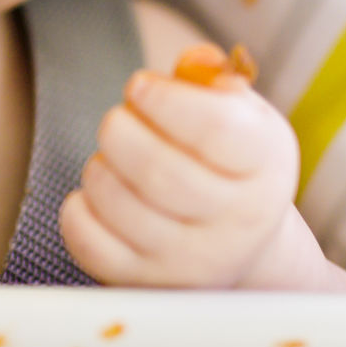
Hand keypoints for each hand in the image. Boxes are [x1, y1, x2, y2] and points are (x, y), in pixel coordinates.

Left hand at [60, 44, 333, 289]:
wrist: (241, 246)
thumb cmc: (230, 162)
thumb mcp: (240, 114)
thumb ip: (212, 78)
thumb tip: (194, 63)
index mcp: (267, 166)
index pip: (215, 129)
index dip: (164, 99)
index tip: (140, 86)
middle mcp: (237, 222)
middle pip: (157, 169)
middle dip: (120, 129)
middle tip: (119, 119)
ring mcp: (191, 262)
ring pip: (117, 202)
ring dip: (100, 165)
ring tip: (115, 159)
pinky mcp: (146, 283)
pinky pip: (88, 240)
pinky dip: (78, 207)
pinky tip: (99, 195)